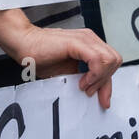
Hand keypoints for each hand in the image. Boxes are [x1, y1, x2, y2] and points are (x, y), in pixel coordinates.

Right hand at [3, 21, 122, 108]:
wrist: (24, 43)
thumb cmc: (40, 56)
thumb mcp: (67, 72)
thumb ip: (83, 78)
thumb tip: (94, 93)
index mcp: (90, 45)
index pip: (111, 63)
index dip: (108, 84)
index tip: (103, 100)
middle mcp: (90, 39)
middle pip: (115, 61)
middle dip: (106, 81)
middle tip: (89, 91)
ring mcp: (86, 39)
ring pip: (110, 60)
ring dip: (100, 78)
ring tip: (84, 85)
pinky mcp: (78, 42)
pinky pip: (98, 59)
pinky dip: (94, 74)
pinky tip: (83, 80)